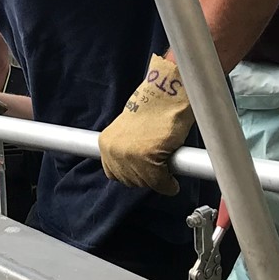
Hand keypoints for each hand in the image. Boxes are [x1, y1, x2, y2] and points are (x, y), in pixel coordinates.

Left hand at [97, 54, 194, 193]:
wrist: (166, 94)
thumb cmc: (154, 110)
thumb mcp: (128, 132)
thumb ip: (126, 150)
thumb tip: (134, 171)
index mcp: (106, 143)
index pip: (114, 174)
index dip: (132, 175)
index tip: (144, 174)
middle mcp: (113, 150)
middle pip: (129, 181)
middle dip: (146, 179)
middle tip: (159, 172)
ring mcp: (129, 154)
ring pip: (145, 183)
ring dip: (158, 181)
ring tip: (166, 170)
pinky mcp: (147, 157)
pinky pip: (159, 182)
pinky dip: (168, 185)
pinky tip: (172, 182)